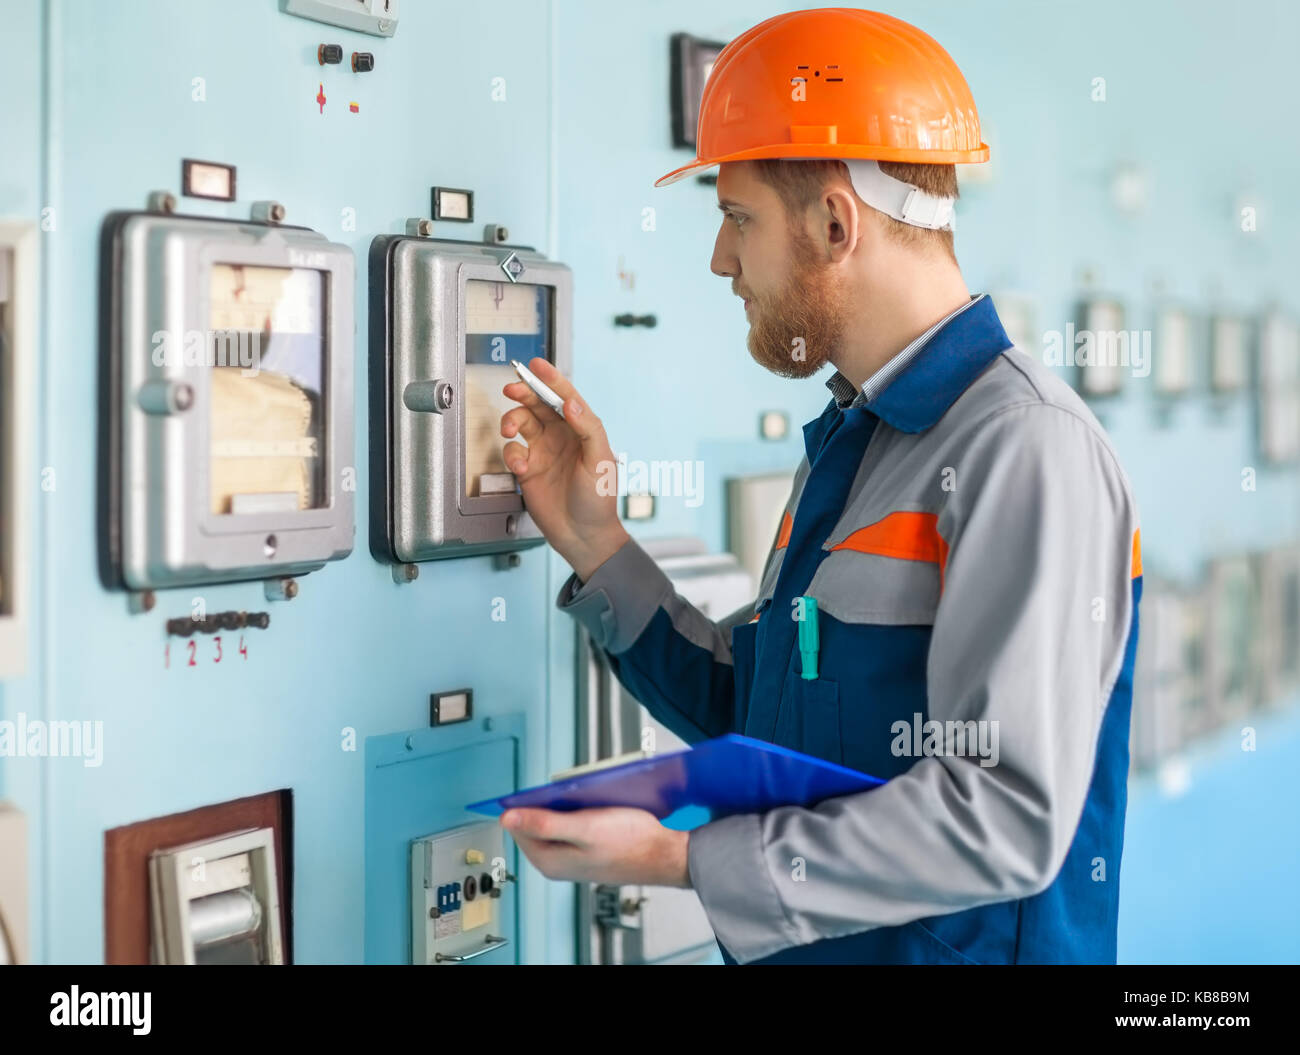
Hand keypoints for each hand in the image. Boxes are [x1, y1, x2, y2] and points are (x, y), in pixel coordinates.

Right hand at [500, 358, 629, 579]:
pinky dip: (511, 453)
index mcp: (582, 430)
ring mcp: (543, 452)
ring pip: (521, 423)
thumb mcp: (601, 461)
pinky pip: (513, 451)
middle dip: (524, 393)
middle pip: (538, 404)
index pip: (565, 397)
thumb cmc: (599, 500)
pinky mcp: (528, 469)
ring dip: (512, 420)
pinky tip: (519, 464)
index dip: (551, 379)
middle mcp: (562, 437)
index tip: (536, 365)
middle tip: (512, 387)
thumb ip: (589, 429)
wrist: (583, 535)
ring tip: (510, 429)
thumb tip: (573, 403)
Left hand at [501, 807, 691, 887]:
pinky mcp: (588, 852)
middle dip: (545, 804)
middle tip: (564, 791)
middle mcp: (557, 863)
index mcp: (549, 861)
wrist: (665, 856)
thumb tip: (508, 818)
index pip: (517, 827)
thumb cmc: (631, 843)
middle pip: (536, 825)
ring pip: (555, 825)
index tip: (535, 787)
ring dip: (563, 807)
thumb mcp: (584, 827)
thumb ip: (544, 823)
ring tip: (581, 796)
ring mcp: (573, 859)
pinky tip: (593, 806)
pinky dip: (578, 813)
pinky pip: (572, 828)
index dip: (524, 803)